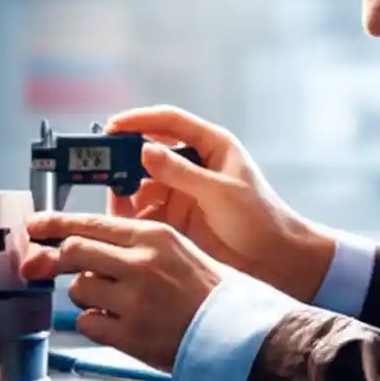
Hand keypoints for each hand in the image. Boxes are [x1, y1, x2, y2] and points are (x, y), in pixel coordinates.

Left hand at [21, 212, 221, 371]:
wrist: (233, 330)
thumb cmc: (207, 290)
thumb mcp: (176, 248)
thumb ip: (133, 241)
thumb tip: (88, 239)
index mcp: (153, 237)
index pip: (90, 224)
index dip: (55, 224)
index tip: (35, 225)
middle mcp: (141, 264)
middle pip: (74, 251)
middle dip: (58, 259)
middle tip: (50, 265)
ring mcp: (134, 300)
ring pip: (78, 288)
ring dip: (85, 294)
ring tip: (111, 300)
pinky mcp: (129, 334)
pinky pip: (87, 322)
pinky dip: (94, 322)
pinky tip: (116, 322)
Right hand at [105, 105, 334, 301]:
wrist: (276, 260)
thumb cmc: (260, 219)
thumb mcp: (220, 191)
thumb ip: (182, 172)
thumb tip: (145, 150)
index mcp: (211, 146)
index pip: (169, 121)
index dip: (140, 120)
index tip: (113, 125)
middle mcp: (194, 164)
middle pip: (150, 151)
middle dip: (126, 158)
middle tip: (103, 168)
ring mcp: (184, 191)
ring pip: (143, 183)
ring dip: (127, 190)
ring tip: (115, 201)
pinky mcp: (177, 217)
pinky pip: (146, 211)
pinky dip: (133, 215)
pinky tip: (124, 221)